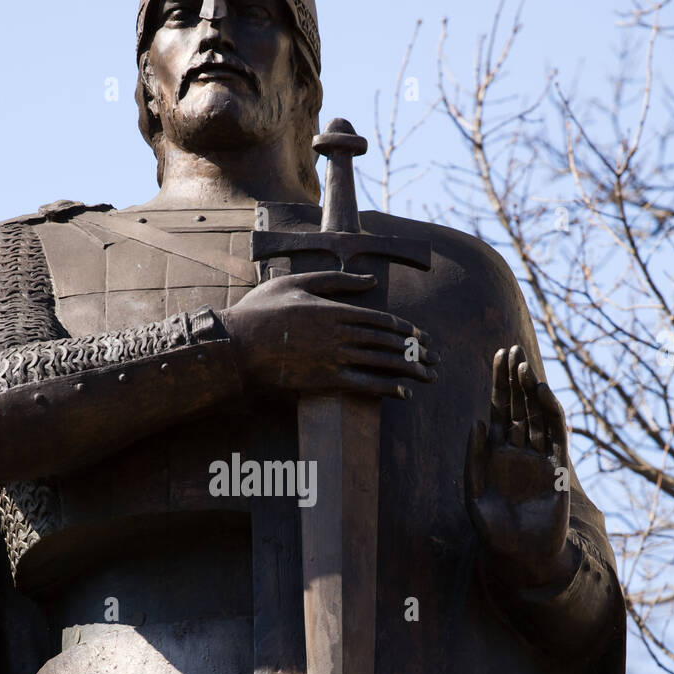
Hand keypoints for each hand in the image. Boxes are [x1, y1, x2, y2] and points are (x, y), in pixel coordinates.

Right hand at [220, 270, 436, 399]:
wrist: (238, 346)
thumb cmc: (262, 312)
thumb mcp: (297, 282)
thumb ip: (336, 280)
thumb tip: (369, 279)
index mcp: (336, 308)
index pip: (382, 319)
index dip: (405, 329)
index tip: (421, 337)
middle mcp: (342, 333)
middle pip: (389, 342)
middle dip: (415, 351)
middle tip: (435, 358)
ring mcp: (336, 358)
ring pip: (383, 364)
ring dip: (410, 370)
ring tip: (429, 376)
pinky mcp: (327, 380)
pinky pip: (365, 386)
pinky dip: (388, 390)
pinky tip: (404, 394)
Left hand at [465, 346, 572, 586]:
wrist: (520, 558)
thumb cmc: (493, 532)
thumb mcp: (473, 495)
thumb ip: (473, 459)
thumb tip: (478, 421)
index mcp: (495, 453)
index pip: (498, 409)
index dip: (499, 383)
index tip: (498, 355)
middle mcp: (518, 451)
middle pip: (518, 406)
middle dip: (515, 379)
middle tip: (513, 349)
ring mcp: (538, 458)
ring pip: (537, 416)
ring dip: (532, 391)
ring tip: (525, 367)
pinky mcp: (557, 469)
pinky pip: (555, 435)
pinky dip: (551, 414)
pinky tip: (542, 395)